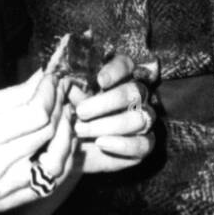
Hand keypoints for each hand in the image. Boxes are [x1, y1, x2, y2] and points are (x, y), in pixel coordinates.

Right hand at [0, 73, 74, 214]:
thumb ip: (9, 96)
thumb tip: (42, 78)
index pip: (35, 114)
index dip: (50, 93)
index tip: (53, 80)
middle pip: (47, 134)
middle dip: (60, 108)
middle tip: (62, 95)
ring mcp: (3, 188)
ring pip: (56, 163)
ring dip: (67, 137)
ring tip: (65, 120)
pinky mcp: (9, 202)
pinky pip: (49, 184)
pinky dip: (62, 162)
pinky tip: (59, 145)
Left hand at [68, 55, 155, 174]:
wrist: (75, 149)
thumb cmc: (73, 116)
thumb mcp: (69, 100)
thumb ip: (71, 90)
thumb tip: (68, 81)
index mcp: (120, 78)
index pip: (127, 65)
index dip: (116, 71)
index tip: (100, 81)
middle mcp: (138, 96)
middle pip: (135, 92)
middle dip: (107, 102)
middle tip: (81, 112)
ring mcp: (145, 119)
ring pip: (139, 118)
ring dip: (110, 125)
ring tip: (83, 130)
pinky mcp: (146, 143)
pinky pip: (143, 143)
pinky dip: (122, 144)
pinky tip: (100, 143)